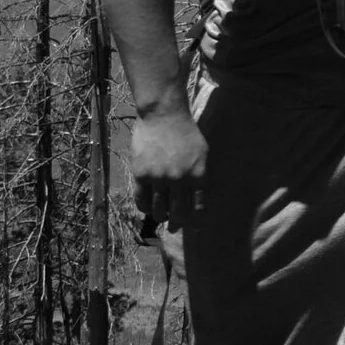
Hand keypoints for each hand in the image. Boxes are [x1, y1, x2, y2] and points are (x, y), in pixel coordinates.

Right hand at [131, 105, 208, 231]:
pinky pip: (142, 199)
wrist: (164, 116)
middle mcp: (179, 180)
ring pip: (159, 208)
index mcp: (198, 175)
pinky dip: (145, 208)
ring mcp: (159, 178)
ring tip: (162, 218)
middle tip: (175, 228)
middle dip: (178, 223)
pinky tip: (148, 209)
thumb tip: (196, 197)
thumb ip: (199, 175)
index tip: (196, 228)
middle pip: (178, 212)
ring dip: (161, 217)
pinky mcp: (141, 175)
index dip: (197, 220)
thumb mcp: (202, 153)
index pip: (198, 206)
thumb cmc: (187, 133)